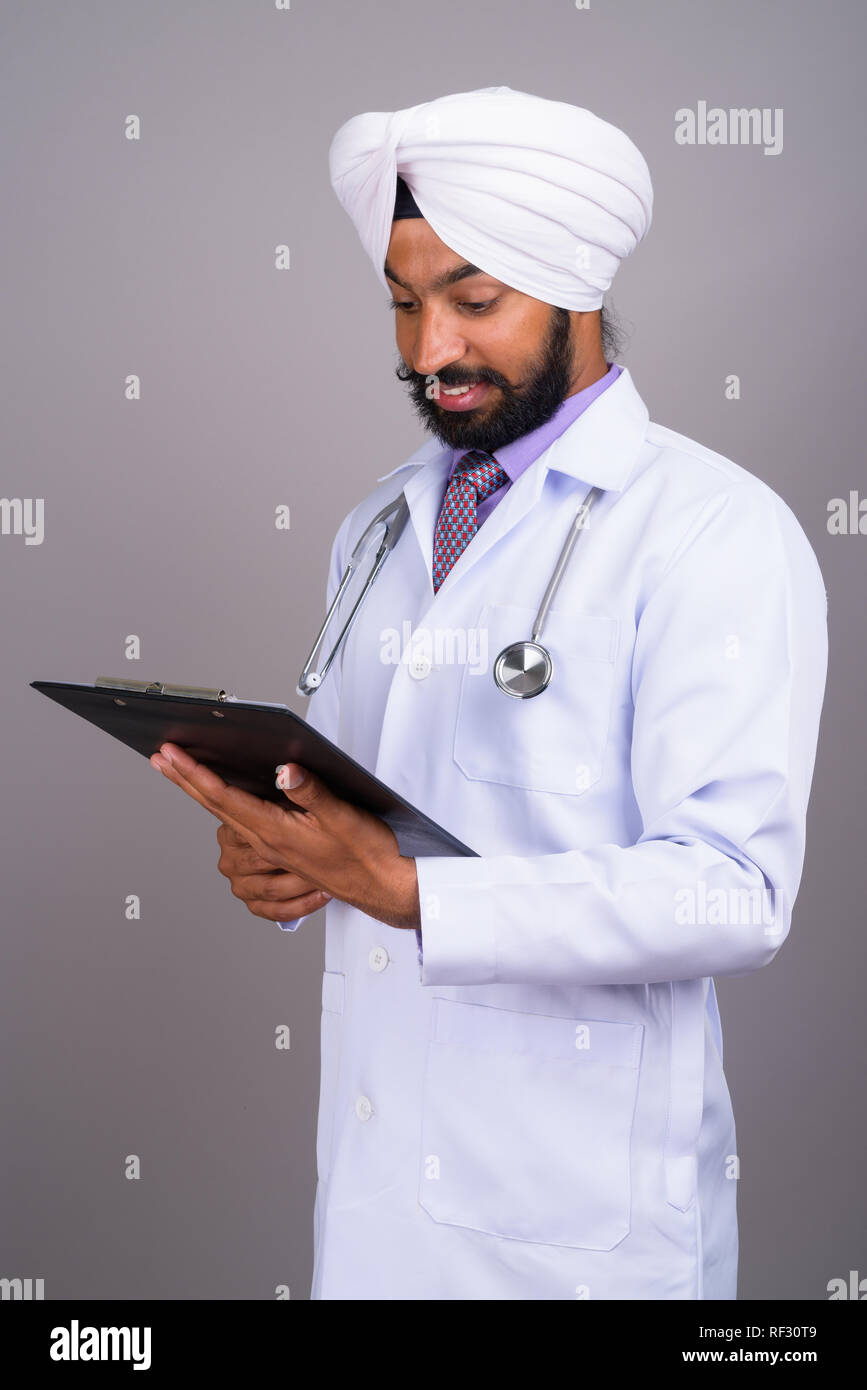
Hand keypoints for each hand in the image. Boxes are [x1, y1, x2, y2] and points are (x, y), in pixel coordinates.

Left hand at [149, 742, 420, 928]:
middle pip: (214, 808)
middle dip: (184, 780)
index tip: (171, 755)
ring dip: (200, 797)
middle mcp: (267, 845)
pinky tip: (222, 811)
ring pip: (224, 822)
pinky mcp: (283, 856)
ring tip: (184, 776)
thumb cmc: (368, 855)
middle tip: (161, 758)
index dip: (193, 773)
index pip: (223, 798)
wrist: (384, 887)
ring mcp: (272, 853)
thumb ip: (311, 791)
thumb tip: (284, 771)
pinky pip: (241, 834)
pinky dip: (224, 819)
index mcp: (275, 833)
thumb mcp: (343, 816)